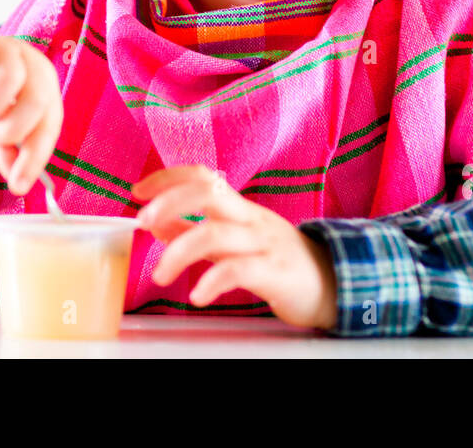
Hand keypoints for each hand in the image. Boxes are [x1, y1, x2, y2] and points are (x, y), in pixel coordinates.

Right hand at [0, 31, 62, 193]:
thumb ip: (10, 152)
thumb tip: (18, 182)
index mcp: (46, 90)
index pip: (50, 123)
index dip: (35, 157)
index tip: (19, 185)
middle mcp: (33, 66)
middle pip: (38, 100)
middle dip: (13, 130)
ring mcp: (6, 49)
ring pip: (10, 77)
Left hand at [131, 165, 338, 330]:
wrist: (335, 286)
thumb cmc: (279, 263)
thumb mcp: (234, 242)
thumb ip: (196, 231)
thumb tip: (157, 223)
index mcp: (240, 208)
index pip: (203, 176)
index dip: (167, 178)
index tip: (137, 192)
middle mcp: (251, 219)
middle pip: (209, 190)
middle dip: (169, 200)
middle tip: (142, 223)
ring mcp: (265, 243)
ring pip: (217, 232)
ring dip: (179, 252)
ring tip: (160, 276)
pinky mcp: (275, 272)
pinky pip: (239, 270)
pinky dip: (212, 282)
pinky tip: (197, 296)